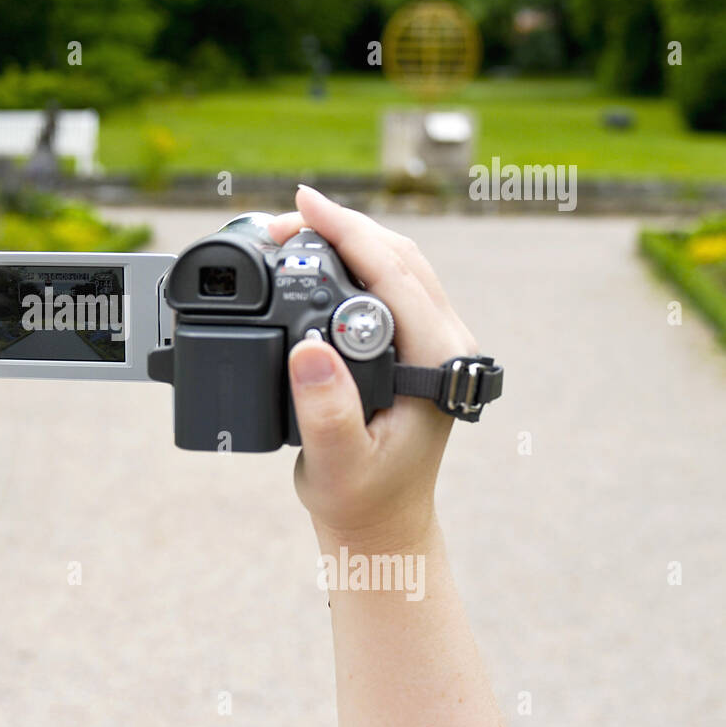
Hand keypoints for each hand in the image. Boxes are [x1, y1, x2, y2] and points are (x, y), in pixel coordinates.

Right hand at [267, 185, 479, 550]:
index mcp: (436, 360)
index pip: (394, 272)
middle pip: (398, 254)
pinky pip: (387, 282)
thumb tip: (309, 351)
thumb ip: (326, 412)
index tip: (302, 204)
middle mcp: (445, 342)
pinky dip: (351, 259)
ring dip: (346, 237)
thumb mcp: (337, 463)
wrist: (380, 523)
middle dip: (341, 224)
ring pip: (395, 262)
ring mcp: (433, 340)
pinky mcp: (414, 343)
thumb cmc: (361, 497)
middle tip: (280, 220)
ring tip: (292, 230)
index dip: (347, 230)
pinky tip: (317, 257)